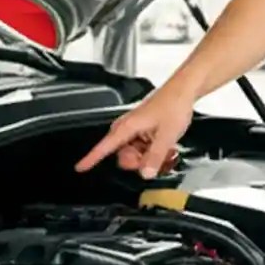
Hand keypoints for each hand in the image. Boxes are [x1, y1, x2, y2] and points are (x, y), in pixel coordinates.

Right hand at [74, 86, 195, 178]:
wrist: (184, 90)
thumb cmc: (174, 104)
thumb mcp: (167, 135)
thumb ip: (155, 156)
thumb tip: (145, 174)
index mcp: (127, 127)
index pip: (104, 147)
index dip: (91, 159)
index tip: (79, 168)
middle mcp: (128, 128)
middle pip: (124, 156)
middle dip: (138, 162)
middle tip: (156, 157)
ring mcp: (136, 129)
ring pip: (135, 154)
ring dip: (148, 157)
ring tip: (164, 149)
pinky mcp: (144, 130)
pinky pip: (143, 148)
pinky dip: (153, 151)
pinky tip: (164, 146)